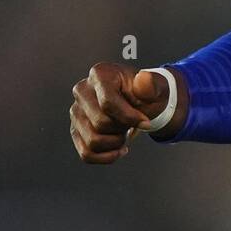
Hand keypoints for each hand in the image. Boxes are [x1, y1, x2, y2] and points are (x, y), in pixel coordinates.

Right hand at [69, 63, 185, 163]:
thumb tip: (144, 80)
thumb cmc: (147, 94)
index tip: (146, 122)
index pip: (108, 104)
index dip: (130, 118)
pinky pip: (86, 154)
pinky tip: (119, 149)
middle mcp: (81, 90)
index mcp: (100, 74)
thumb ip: (151, 85)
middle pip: (100, 123)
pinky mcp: (75, 129)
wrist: (141, 103)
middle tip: (132, 122)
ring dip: (116, 143)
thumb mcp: (155, 87)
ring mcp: (76, 111)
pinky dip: (107, 157)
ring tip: (124, 132)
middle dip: (123, 128)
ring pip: (93, 141)